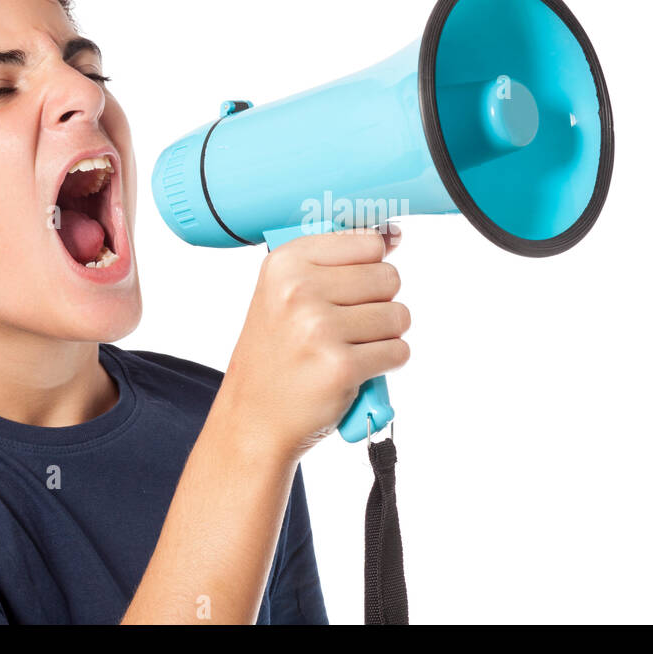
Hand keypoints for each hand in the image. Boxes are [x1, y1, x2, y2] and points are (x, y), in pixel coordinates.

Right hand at [216, 225, 409, 460]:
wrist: (254, 419)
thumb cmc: (276, 355)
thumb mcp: (285, 292)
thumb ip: (336, 260)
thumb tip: (393, 234)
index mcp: (286, 262)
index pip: (368, 242)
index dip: (368, 268)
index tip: (347, 289)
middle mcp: (299, 290)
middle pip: (389, 277)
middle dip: (379, 304)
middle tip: (346, 326)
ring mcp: (320, 329)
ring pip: (399, 315)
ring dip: (384, 336)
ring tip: (349, 348)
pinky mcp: (341, 366)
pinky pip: (398, 351)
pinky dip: (386, 363)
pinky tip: (355, 369)